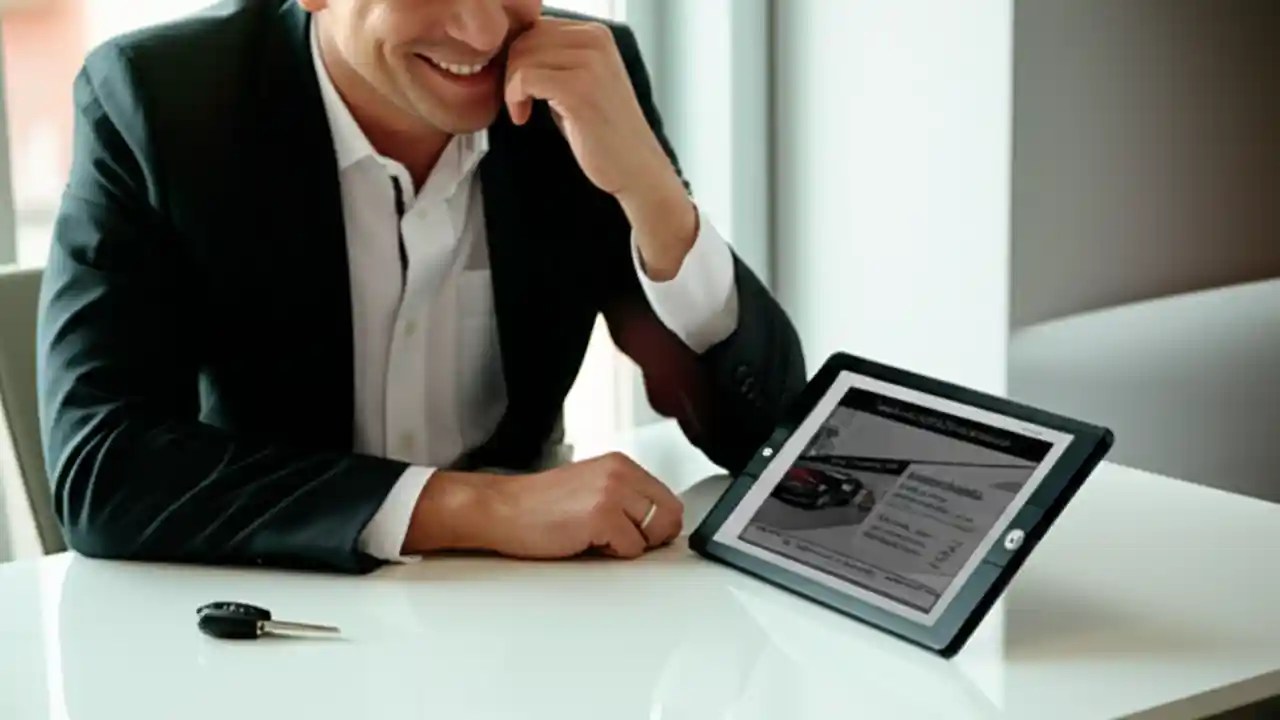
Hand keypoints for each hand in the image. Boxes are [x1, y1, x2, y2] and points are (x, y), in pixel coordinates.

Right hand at [406, 453, 683, 558]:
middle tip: (617, 539)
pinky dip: (612, 554)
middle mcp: (620, 473)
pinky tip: (586, 541)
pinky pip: (631, 549)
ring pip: (653, 534)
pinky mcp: (602, 516)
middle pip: (669, 516)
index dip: (659, 524)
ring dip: (630, 545)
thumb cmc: (539, 506)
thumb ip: (626, 499)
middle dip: (650, 536)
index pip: (670, 499)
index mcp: (620, 464)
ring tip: (598, 537)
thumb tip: (661, 525)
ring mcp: (612, 493)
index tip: (644, 533)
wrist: (502, 509)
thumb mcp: (592, 488)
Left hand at [504, 19, 696, 279]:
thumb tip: (510, 49)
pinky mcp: (579, 89)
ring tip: (521, 110)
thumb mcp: (577, 82)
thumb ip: (552, 60)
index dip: (517, 56)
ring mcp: (589, 63)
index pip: (534, 26)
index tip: (521, 88)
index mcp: (596, 33)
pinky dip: (514, 98)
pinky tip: (522, 116)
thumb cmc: (602, 132)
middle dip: (510, 71)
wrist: (635, 168)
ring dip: (511, 86)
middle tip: (517, 101)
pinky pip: (525, 78)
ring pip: (521, 56)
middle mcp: (595, 40)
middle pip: (524, 38)